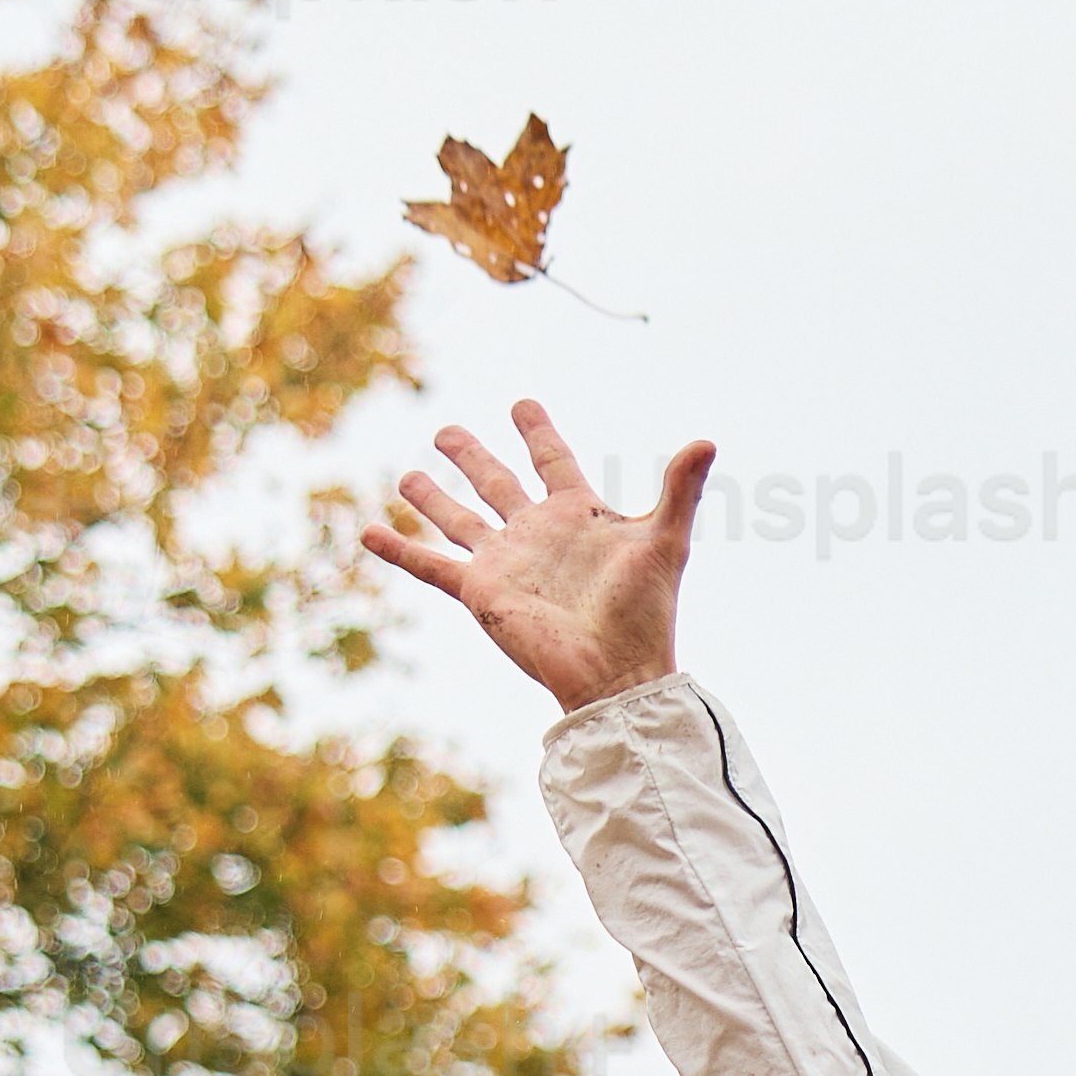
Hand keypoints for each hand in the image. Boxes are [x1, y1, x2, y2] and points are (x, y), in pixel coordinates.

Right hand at [357, 396, 713, 714]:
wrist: (617, 671)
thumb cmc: (645, 610)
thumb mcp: (664, 540)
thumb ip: (681, 488)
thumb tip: (708, 440)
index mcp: (577, 515)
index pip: (553, 461)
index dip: (538, 434)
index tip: (521, 404)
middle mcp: (537, 534)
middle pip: (496, 484)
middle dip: (472, 457)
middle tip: (447, 431)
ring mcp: (506, 562)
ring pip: (460, 519)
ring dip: (433, 497)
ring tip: (407, 475)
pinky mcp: (481, 591)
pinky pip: (431, 564)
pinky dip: (399, 549)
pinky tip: (367, 532)